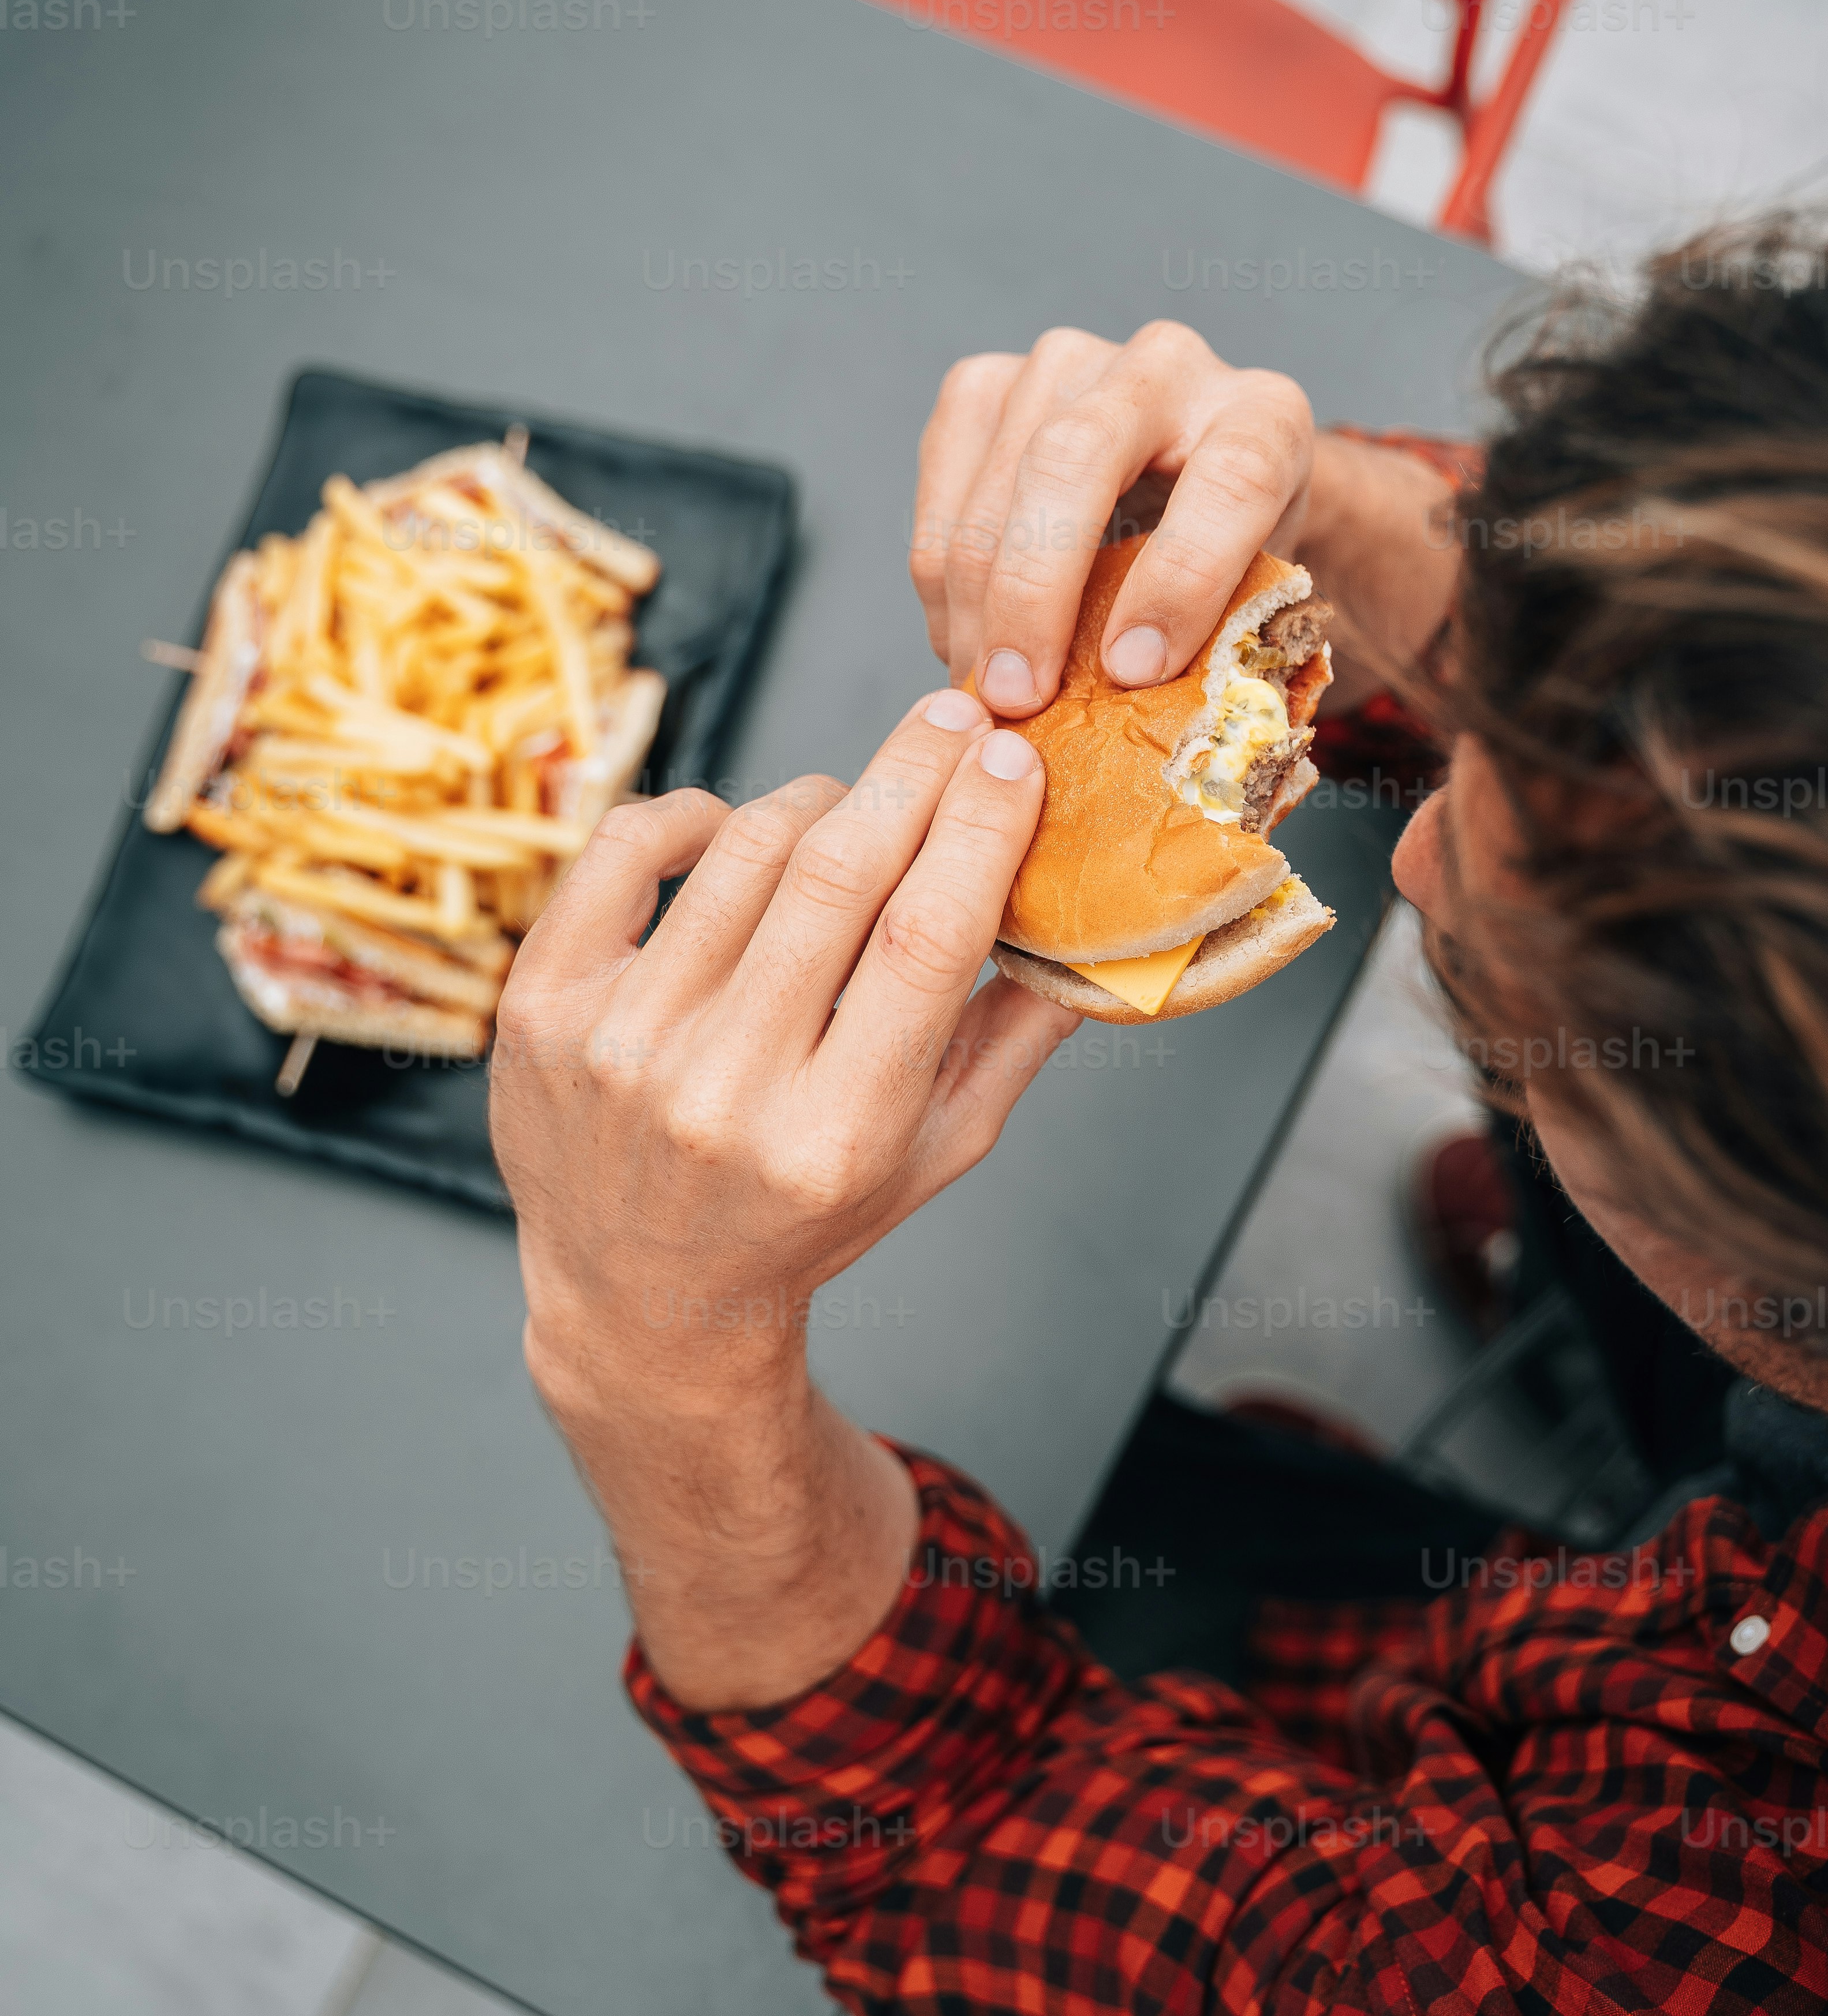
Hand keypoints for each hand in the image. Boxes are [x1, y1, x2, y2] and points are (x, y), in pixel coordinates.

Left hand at [489, 689, 1075, 1704]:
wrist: (643, 1297)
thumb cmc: (806, 1217)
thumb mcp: (936, 1154)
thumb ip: (1016, 1035)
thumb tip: (1095, 914)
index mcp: (835, 1135)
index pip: (925, 939)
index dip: (979, 830)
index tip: (1014, 762)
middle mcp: (721, 1089)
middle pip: (837, 874)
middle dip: (914, 772)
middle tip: (960, 718)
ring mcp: (621, 1043)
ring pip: (743, 846)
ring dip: (819, 799)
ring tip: (854, 805)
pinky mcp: (544, 1009)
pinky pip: (627, 849)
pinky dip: (692, 814)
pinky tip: (729, 827)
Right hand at [911, 320, 1315, 711]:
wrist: (1186, 476)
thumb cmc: (1225, 558)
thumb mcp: (1253, 596)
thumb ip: (1219, 641)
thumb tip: (1146, 726)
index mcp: (1265, 416)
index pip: (1231, 481)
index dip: (1181, 580)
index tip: (1132, 673)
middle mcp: (1168, 364)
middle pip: (1078, 458)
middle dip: (1035, 592)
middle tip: (1016, 697)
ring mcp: (1069, 359)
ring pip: (998, 477)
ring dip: (976, 601)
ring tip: (984, 690)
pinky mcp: (989, 379)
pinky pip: (943, 479)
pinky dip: (941, 579)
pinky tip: (966, 640)